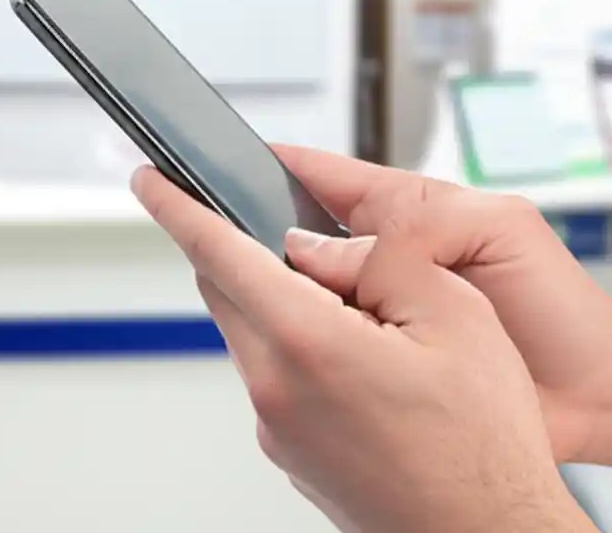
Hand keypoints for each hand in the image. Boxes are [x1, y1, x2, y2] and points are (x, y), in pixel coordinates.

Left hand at [132, 166, 594, 532]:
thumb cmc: (483, 447)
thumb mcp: (457, 318)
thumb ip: (374, 261)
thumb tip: (310, 245)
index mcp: (308, 343)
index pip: (217, 253)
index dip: (176, 207)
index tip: (149, 181)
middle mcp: (273, 388)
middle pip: (225, 292)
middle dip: (244, 253)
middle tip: (297, 240)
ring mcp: (273, 426)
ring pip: (250, 335)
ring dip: (281, 306)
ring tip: (367, 320)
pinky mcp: (284, 450)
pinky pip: (271, 378)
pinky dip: (297, 352)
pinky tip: (362, 367)